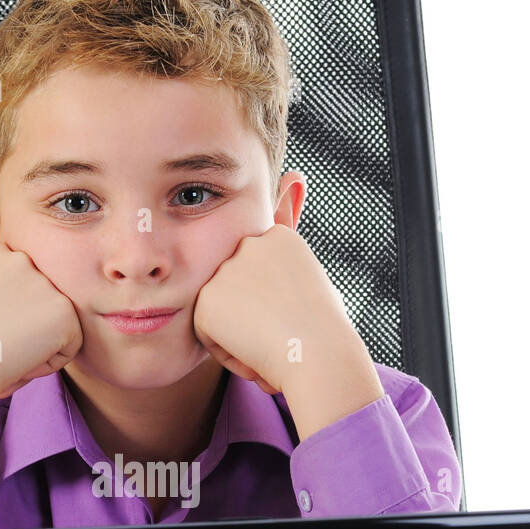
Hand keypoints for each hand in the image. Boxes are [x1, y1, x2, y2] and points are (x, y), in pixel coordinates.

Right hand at [0, 237, 84, 404]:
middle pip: (40, 305)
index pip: (20, 288)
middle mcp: (20, 258)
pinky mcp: (63, 310)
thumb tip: (23, 306)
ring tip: (4, 351)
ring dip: (36, 346)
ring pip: (56, 326)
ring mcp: (44, 282)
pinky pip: (71, 346)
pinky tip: (19, 360)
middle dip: (23, 330)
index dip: (4, 317)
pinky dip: (48, 363)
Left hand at [191, 223, 368, 398]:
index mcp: (278, 238)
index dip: (273, 306)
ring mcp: (225, 270)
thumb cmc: (323, 327)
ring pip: (220, 314)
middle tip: (283, 331)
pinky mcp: (206, 299)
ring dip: (239, 334)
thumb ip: (291, 230)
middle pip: (236, 293)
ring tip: (270, 340)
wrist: (318, 354)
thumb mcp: (308, 272)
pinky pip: (206, 335)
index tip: (293, 315)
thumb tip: (293, 174)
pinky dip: (227, 351)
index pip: (256, 279)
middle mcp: (248, 245)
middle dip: (253, 317)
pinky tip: (253, 348)